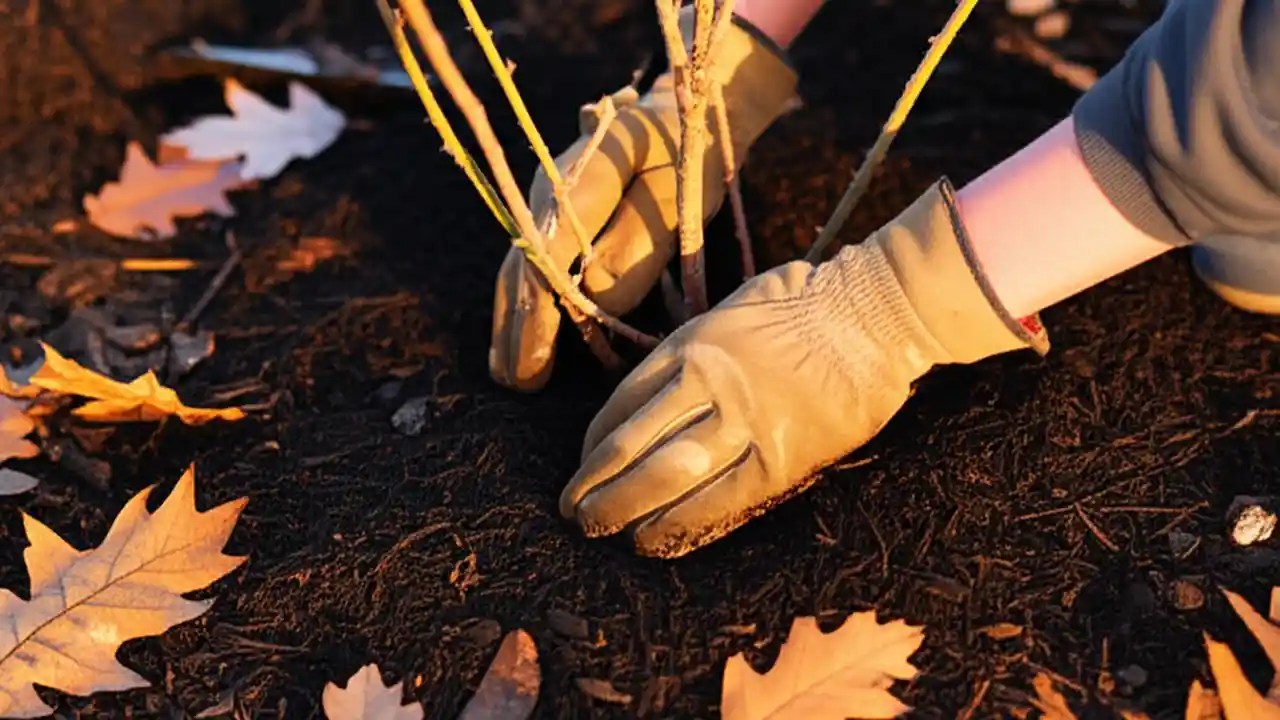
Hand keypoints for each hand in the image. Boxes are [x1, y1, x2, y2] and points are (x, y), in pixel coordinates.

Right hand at [489, 7, 798, 390]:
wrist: (678, 114)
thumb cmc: (688, 157)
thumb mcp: (680, 199)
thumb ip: (640, 245)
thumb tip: (595, 294)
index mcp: (581, 178)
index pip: (547, 257)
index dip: (537, 317)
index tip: (535, 365)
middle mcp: (549, 190)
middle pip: (522, 266)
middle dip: (517, 329)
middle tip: (519, 385)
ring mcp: (544, 201)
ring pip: (519, 268)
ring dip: (513, 323)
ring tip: (514, 375)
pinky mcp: (551, 216)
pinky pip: (530, 264)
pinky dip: (523, 304)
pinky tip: (520, 343)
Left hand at [559, 181, 1048, 556]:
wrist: (876, 313)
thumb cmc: (808, 304)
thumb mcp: (731, 310)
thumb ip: (691, 351)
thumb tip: (655, 393)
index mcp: (692, 344)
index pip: (622, 404)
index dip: (595, 444)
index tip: (584, 465)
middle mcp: (707, 383)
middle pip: (631, 445)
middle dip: (594, 485)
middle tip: (573, 511)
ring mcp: (743, 422)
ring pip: (663, 476)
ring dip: (622, 509)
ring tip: (598, 530)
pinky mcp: (780, 459)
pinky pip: (716, 502)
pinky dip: (677, 525)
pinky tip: (652, 541)